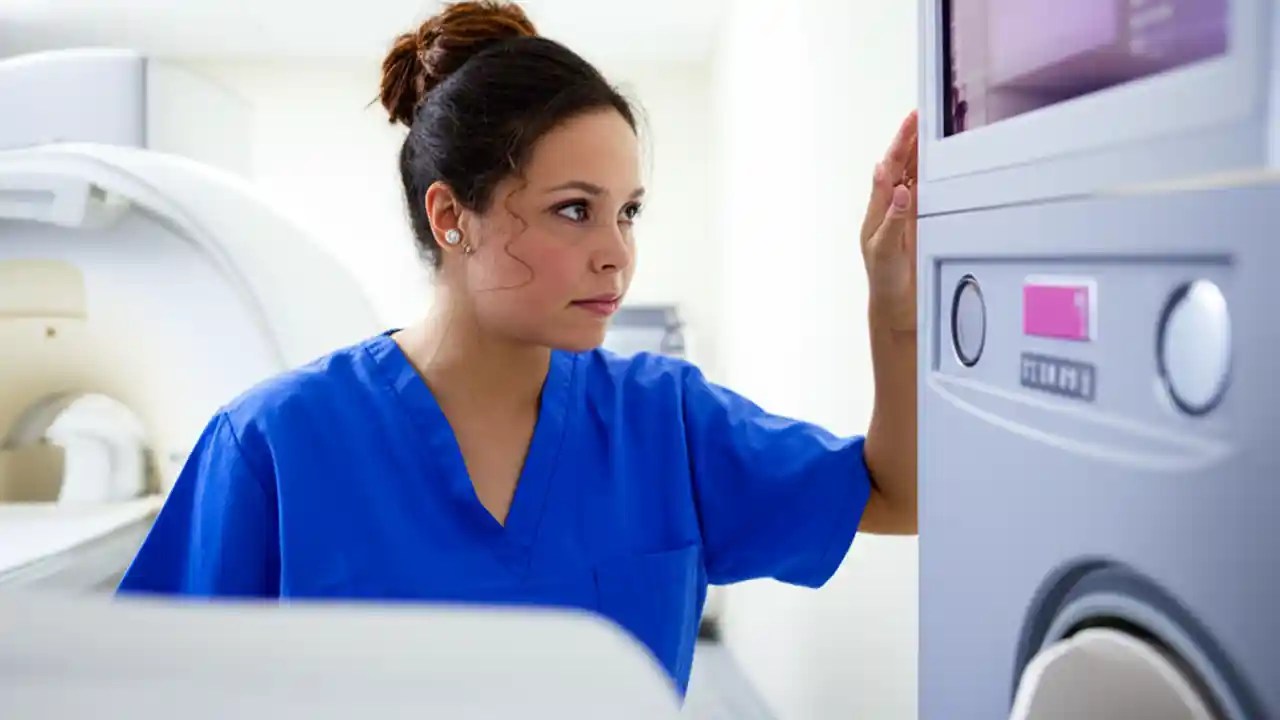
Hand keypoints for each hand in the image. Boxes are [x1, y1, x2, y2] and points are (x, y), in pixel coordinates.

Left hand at [860, 110, 918, 334]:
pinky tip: (938, 160)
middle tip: (922, 116)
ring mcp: (906, 212)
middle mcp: (891, 205)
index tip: (911, 123)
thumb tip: (898, 189)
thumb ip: (891, 219)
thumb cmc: (885, 278)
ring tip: (931, 129)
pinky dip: (931, 172)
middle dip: (910, 139)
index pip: (889, 169)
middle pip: (901, 165)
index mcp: (878, 209)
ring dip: (921, 152)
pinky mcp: (919, 220)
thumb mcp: (885, 250)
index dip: (900, 144)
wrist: (895, 302)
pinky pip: (926, 190)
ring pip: (914, 174)